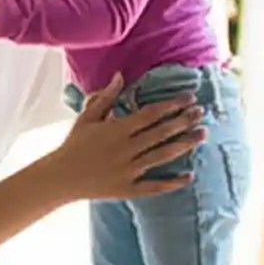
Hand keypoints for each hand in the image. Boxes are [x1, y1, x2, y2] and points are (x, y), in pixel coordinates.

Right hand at [38, 74, 202, 200]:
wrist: (61, 177)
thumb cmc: (74, 144)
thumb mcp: (87, 116)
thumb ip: (106, 97)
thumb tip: (119, 75)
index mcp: (118, 129)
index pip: (152, 114)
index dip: (172, 105)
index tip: (190, 98)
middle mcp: (127, 148)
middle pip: (162, 132)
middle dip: (184, 121)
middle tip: (202, 113)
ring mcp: (130, 170)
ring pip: (163, 155)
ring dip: (184, 144)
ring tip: (202, 135)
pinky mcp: (129, 188)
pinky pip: (155, 186)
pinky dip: (173, 182)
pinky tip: (190, 176)